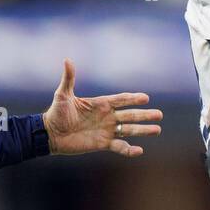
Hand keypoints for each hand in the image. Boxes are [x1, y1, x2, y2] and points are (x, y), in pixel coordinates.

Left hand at [42, 59, 162, 156]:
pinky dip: (128, 149)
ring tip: (157, 130)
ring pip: (129, 130)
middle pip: (130, 115)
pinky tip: (139, 150)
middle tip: (159, 115)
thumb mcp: (62, 95)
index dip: (133, 99)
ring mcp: (106, 130)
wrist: (50, 134)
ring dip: (143, 130)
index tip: (146, 98)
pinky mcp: (102, 144)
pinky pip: (119, 146)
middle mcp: (106, 117)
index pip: (121, 100)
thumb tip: (67, 59)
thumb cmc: (56, 113)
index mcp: (100, 104)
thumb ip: (69, 79)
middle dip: (144, 115)